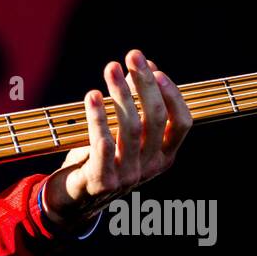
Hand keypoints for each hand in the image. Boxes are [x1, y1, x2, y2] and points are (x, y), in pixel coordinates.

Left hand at [42, 49, 190, 231]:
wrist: (74, 199)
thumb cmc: (101, 158)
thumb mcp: (124, 135)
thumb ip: (136, 106)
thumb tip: (146, 66)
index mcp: (164, 156)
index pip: (182, 123)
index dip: (172, 94)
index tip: (155, 68)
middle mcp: (151, 167)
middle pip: (155, 118)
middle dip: (144, 83)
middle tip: (132, 55)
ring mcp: (128, 177)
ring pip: (131, 128)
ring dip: (121, 93)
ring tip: (111, 68)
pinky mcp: (103, 182)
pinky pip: (103, 145)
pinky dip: (98, 118)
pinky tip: (92, 96)